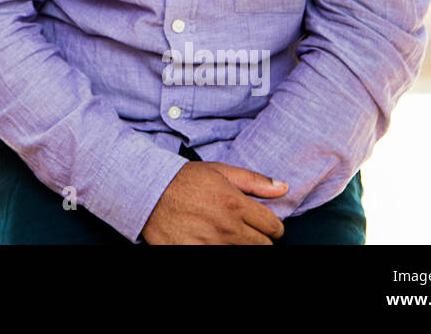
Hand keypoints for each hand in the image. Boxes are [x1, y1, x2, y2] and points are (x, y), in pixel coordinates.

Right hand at [140, 161, 287, 244]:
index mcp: (235, 205)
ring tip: (224, 235)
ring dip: (239, 246)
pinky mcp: (193, 253)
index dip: (272, 226)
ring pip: (243, 255)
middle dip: (259, 239)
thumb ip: (254, 180)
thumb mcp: (219, 171)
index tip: (263, 224)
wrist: (147, 191)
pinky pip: (218, 259)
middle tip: (245, 230)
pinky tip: (210, 241)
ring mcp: (210, 244)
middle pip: (263, 247)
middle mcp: (226, 228)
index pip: (273, 227)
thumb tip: (283, 187)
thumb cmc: (183, 179)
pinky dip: (218, 250)